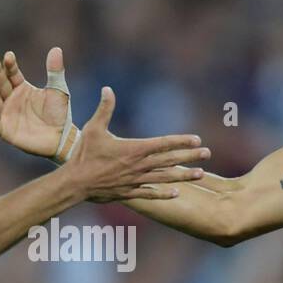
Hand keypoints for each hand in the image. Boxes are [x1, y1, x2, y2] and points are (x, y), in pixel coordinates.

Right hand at [0, 47, 71, 157]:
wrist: (62, 138)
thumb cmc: (59, 114)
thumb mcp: (58, 90)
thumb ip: (55, 71)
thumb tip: (56, 49)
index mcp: (22, 88)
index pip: (12, 74)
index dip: (10, 65)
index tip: (8, 56)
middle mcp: (11, 100)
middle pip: (0, 84)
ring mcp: (7, 115)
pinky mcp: (7, 131)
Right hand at [63, 85, 208, 201]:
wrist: (75, 183)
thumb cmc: (84, 154)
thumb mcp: (93, 128)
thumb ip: (104, 109)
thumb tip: (107, 89)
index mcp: (134, 149)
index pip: (164, 144)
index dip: (181, 141)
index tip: (197, 139)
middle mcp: (139, 165)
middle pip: (170, 160)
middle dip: (190, 156)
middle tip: (207, 154)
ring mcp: (135, 180)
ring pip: (165, 178)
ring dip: (183, 176)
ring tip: (200, 174)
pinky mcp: (129, 192)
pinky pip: (150, 194)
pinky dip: (164, 194)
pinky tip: (176, 193)